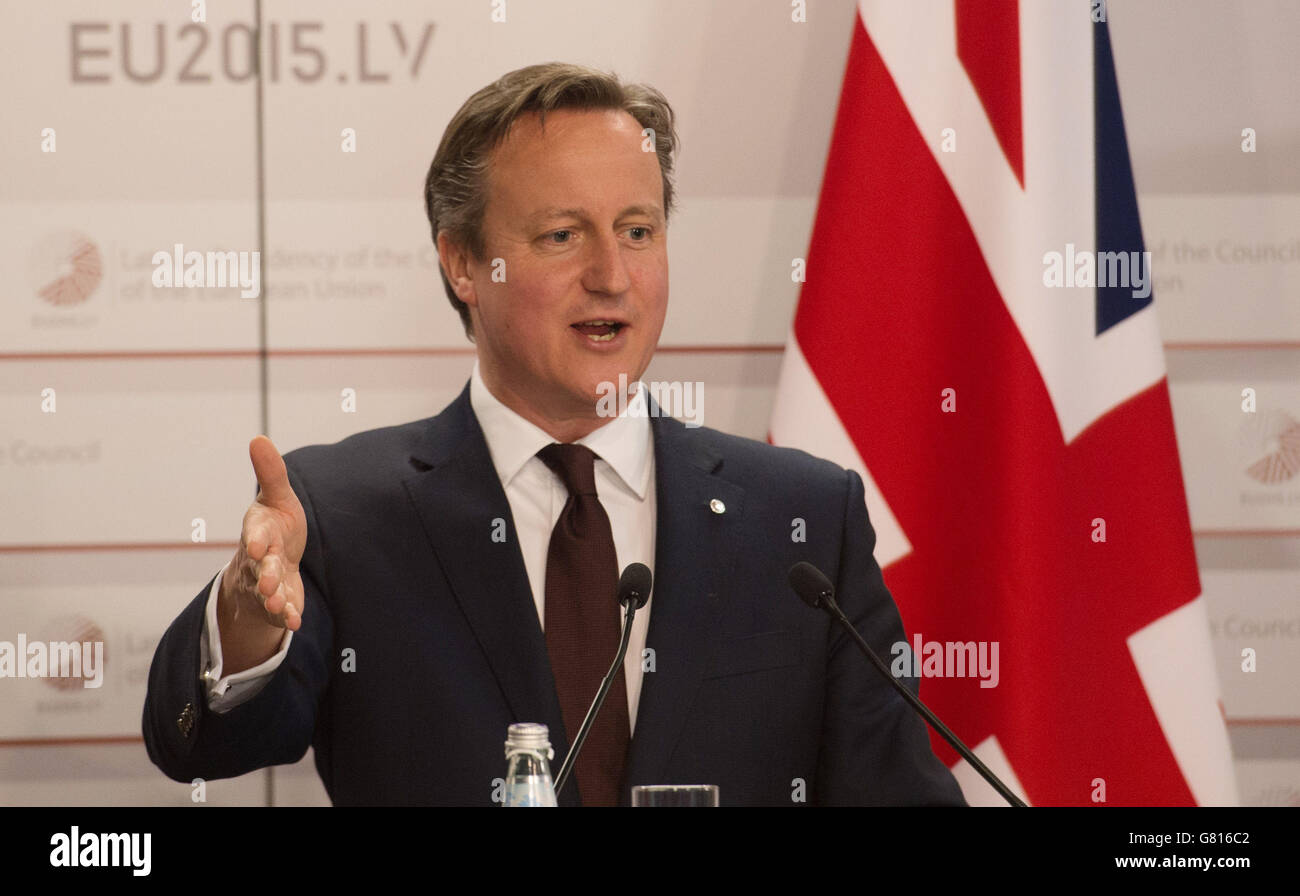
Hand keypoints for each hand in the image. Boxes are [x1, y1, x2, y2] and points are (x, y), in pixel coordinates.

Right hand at [221, 436, 307, 634]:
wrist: (271, 563)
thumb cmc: (276, 526)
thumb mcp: (278, 498)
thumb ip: (271, 473)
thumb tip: (258, 438)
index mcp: (259, 531)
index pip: (255, 534)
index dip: (256, 539)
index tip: (257, 544)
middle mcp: (258, 559)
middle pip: (259, 567)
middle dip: (264, 574)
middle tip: (269, 582)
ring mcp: (266, 583)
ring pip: (266, 593)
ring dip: (272, 599)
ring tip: (279, 605)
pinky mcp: (278, 602)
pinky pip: (280, 612)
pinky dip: (287, 617)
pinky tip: (295, 622)